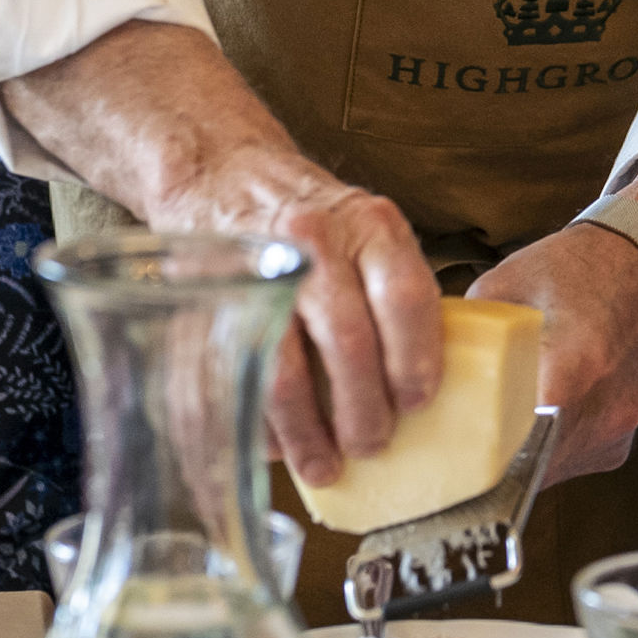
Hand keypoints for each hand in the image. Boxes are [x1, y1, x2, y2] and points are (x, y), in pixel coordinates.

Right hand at [5, 22, 442, 484]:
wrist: (223, 173)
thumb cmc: (314, 221)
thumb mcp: (368, 233)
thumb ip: (392, 292)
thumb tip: (422, 391)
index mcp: (371, 226)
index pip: (404, 297)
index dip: (414, 360)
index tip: (417, 405)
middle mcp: (317, 240)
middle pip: (347, 341)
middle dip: (361, 410)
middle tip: (371, 446)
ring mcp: (260, 269)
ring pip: (284, 366)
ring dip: (307, 430)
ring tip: (323, 465)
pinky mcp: (215, 297)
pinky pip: (234, 372)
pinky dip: (256, 420)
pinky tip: (274, 446)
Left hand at [472, 143, 637, 483]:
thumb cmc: (572, 271)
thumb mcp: (500, 289)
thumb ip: (463, 340)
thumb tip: (414, 377)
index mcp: (569, 370)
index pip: (512, 445)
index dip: (471, 461)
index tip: (441, 461)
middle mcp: (599, 411)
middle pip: (526, 468)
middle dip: (486, 466)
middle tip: (448, 455)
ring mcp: (614, 432)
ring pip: (547, 474)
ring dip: (515, 464)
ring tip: (483, 437)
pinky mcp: (619, 444)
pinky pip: (568, 464)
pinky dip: (541, 454)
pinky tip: (525, 425)